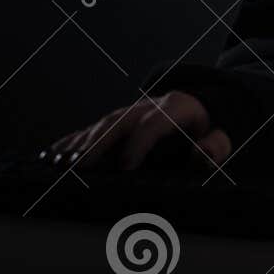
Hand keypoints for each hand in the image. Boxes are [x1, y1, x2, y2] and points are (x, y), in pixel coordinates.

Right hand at [44, 91, 231, 169]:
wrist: (201, 107)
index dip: (141, 143)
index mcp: (175, 108)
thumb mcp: (220, 137)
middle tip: (79, 166)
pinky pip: (91, 128)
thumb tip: (201, 153)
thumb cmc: (208, 130)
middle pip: (120, 121)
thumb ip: (215, 147)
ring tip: (61, 164)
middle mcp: (148, 106)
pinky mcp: (118, 120)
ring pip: (103, 123)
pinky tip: (52, 155)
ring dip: (80, 143)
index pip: (154, 124)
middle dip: (99, 143)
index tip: (127, 167)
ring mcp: (131, 111)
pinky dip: (71, 141)